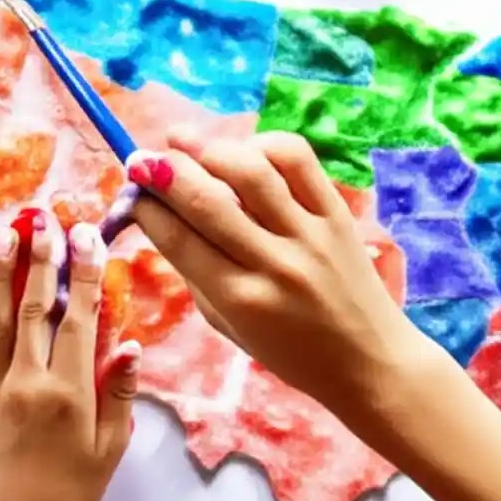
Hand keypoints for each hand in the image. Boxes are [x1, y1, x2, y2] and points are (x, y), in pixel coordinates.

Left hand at [0, 214, 139, 500]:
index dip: (85, 273)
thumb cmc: (73, 493)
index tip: (88, 237)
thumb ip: (118, 392)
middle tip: (45, 218)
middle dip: (41, 258)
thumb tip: (131, 344)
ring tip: (3, 235)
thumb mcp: (111, 446)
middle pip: (34, 307)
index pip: (80, 318)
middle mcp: (27, 382)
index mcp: (69, 392)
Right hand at [126, 128, 427, 415]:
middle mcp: (274, 263)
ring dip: (207, 148)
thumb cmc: (292, 354)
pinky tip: (244, 152)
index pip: (179, 239)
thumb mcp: (229, 328)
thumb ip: (196, 276)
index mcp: (241, 300)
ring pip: (251, 170)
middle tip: (141, 160)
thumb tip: (162, 219)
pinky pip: (298, 161)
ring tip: (180, 139)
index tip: (130, 193)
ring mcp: (310, 234)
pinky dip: (264, 145)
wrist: (370, 361)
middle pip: (206, 200)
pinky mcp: (338, 214)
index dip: (146, 209)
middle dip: (164, 172)